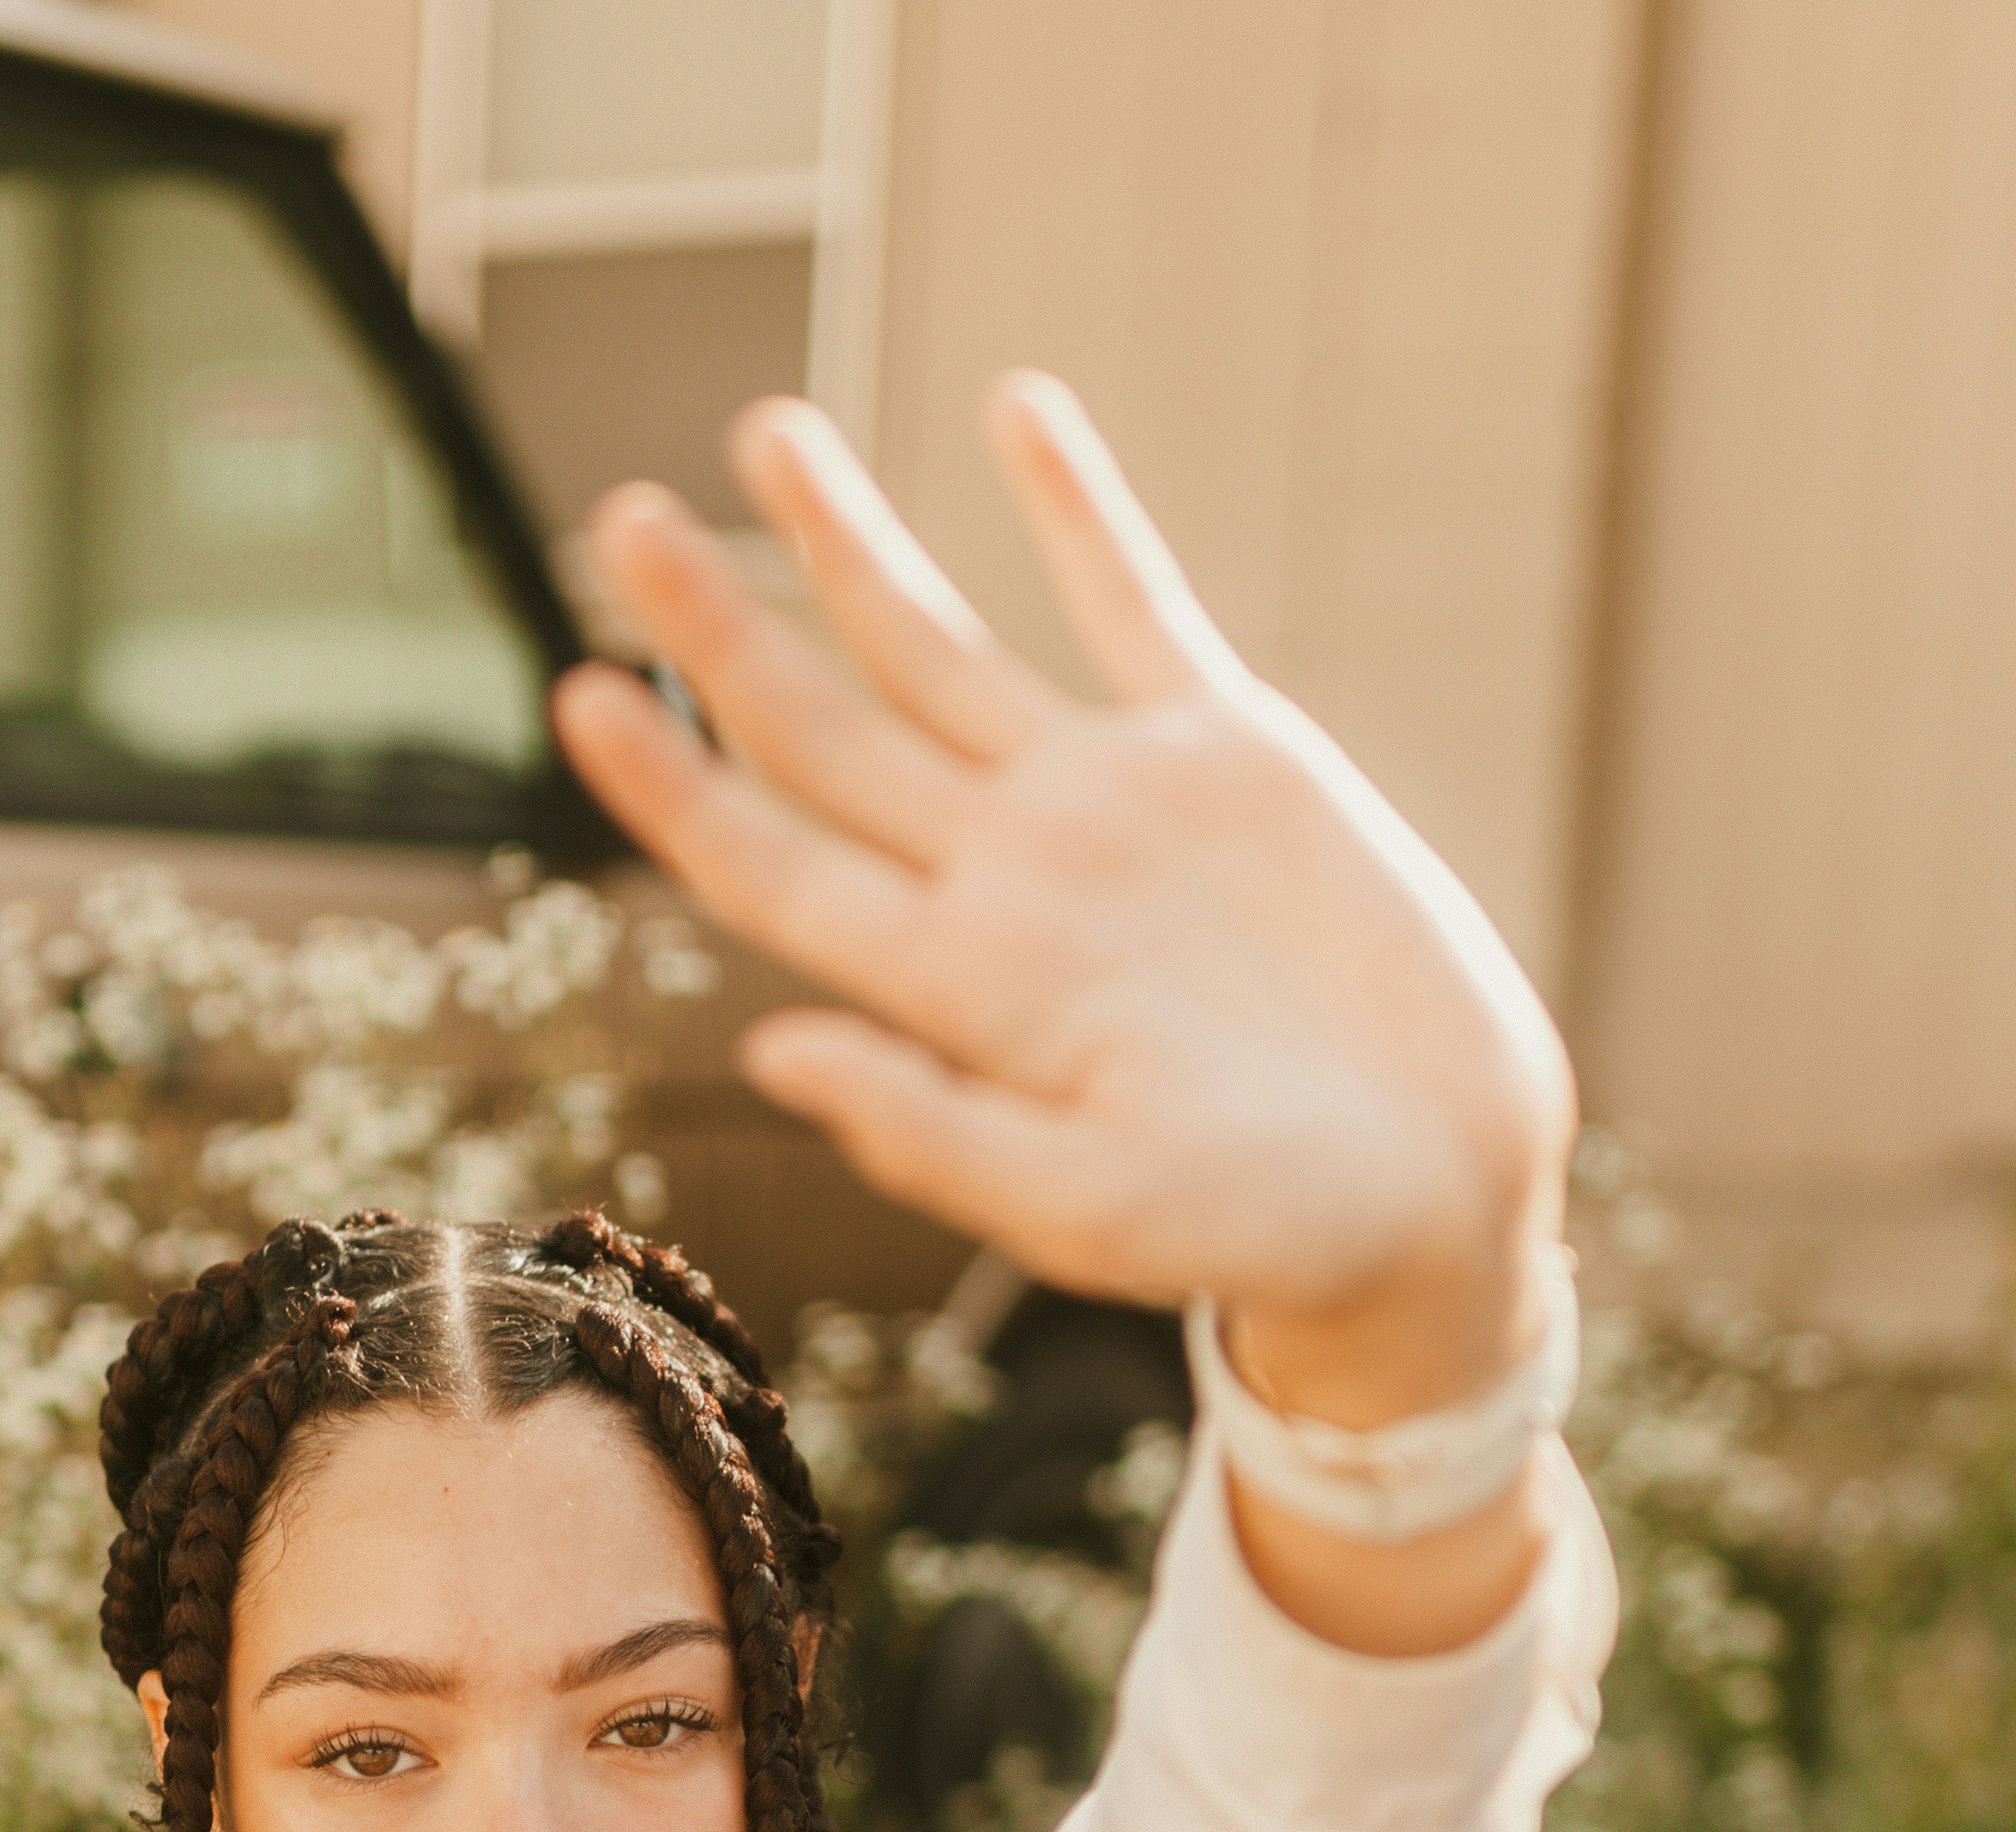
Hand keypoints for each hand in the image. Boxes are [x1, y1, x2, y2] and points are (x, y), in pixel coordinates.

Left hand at [554, 381, 1573, 1433]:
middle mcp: (1013, 881)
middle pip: (827, 732)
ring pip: (946, 647)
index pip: (777, 868)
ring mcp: (1113, 807)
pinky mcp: (1231, 756)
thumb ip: (936, 1135)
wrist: (1436, 1194)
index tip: (580, 695)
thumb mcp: (1095, 1212)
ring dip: (849, 544)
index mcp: (964, 988)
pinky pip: (1133, 602)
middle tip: (616, 523)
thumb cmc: (1265, 1238)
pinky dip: (1076, 505)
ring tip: (764, 431)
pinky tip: (1016, 408)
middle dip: (720, 630)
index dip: (675, 784)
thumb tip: (770, 1053)